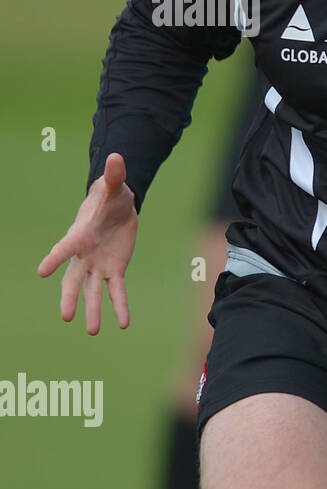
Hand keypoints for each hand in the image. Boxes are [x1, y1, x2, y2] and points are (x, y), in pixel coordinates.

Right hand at [38, 152, 138, 333]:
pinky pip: (117, 291)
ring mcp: (98, 264)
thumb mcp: (114, 186)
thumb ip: (114, 175)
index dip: (55, 258)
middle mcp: (85, 254)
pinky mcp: (115, 269)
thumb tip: (116, 156)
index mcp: (80, 234)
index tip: (41, 271)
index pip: (65, 247)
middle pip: (74, 278)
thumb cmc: (110, 195)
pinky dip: (120, 306)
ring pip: (92, 290)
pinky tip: (123, 324)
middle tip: (67, 316)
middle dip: (70, 296)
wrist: (118, 206)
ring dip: (92, 310)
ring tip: (91, 332)